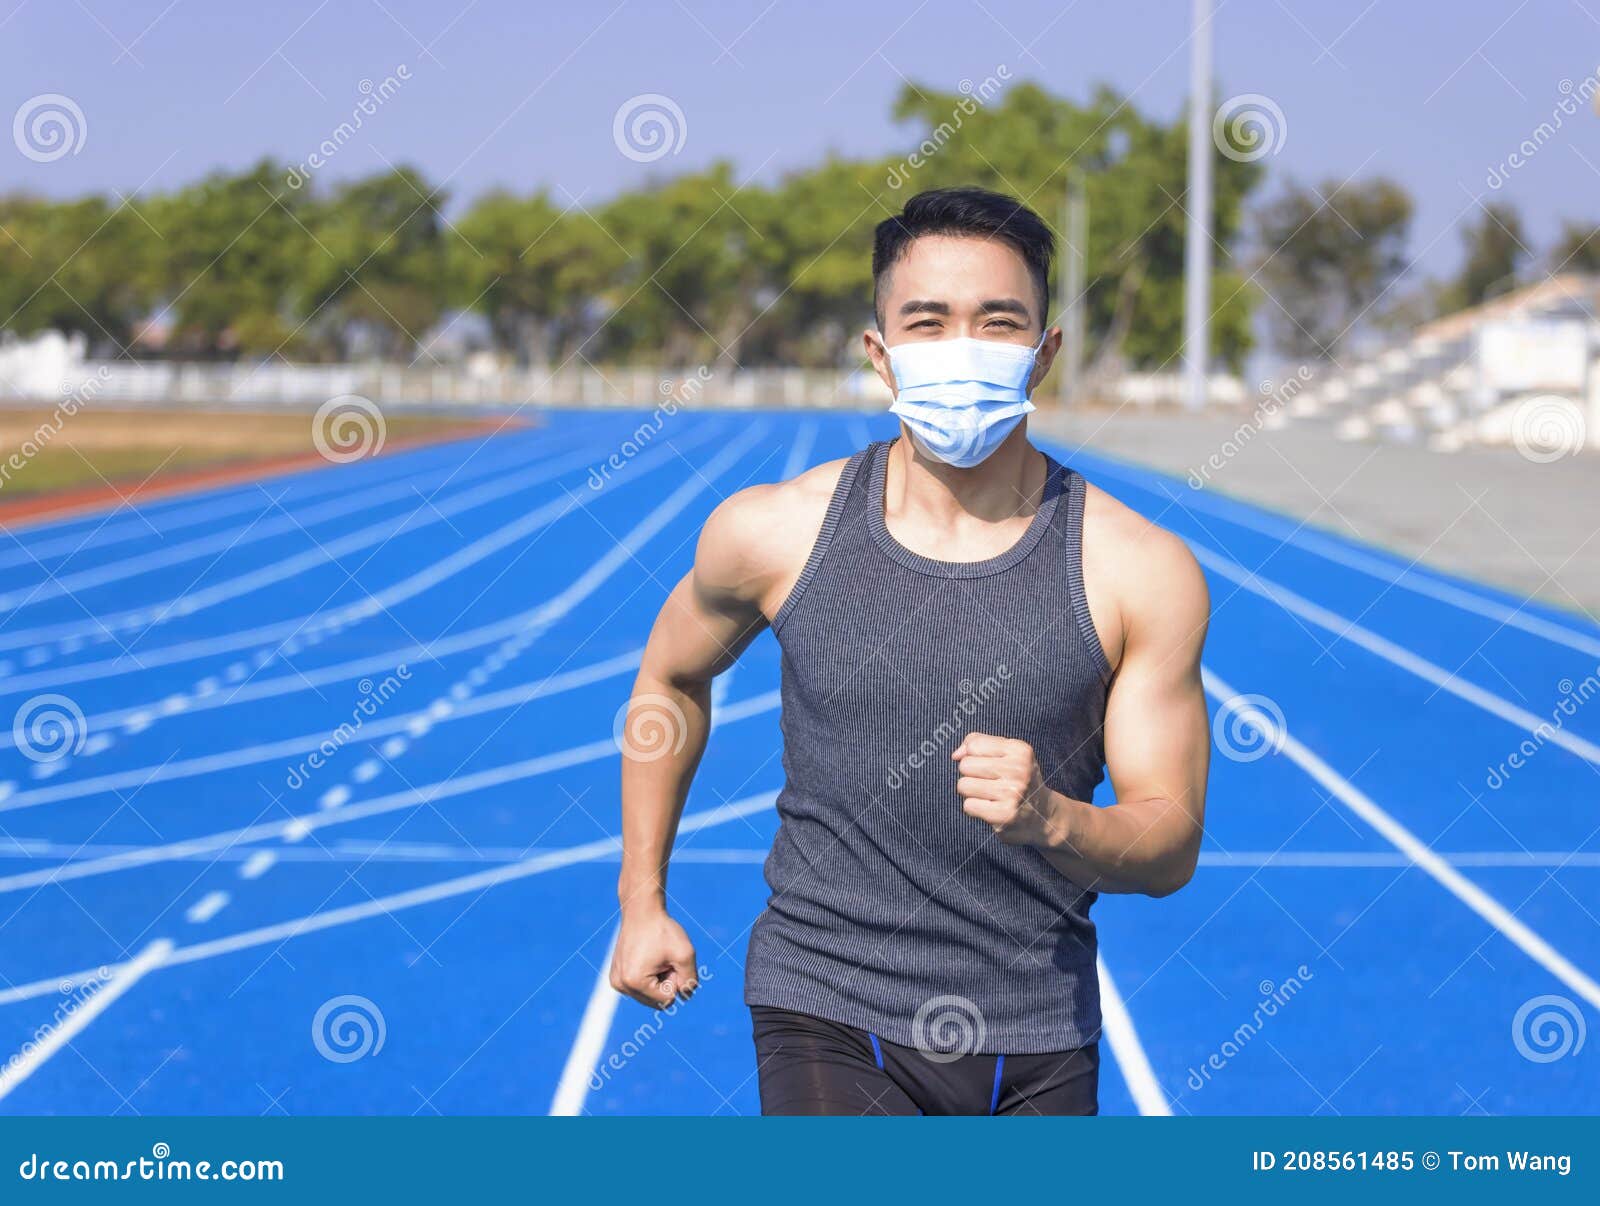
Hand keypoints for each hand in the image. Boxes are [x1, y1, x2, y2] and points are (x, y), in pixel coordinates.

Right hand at [610, 904, 698, 1008]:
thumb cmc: (663, 930)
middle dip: (666, 982)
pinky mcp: (616, 978)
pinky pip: (641, 989)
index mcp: (634, 982)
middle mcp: (621, 986)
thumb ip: (690, 980)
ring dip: (658, 980)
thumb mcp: (685, 953)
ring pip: (649, 996)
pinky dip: (649, 977)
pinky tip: (648, 958)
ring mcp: (616, 982)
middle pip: (656, 1001)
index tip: (669, 959)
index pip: (667, 1000)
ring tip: (656, 957)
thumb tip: (685, 997)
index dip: (675, 979)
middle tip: (664, 958)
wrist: (641, 911)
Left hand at [952, 732, 1062, 846]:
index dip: (974, 756)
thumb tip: (956, 754)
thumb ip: (979, 743)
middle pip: (965, 765)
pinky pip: (968, 806)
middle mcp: (1018, 770)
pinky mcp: (1004, 815)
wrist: (1043, 816)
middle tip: (989, 783)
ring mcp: (1012, 793)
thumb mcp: (1006, 754)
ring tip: (990, 795)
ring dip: (971, 793)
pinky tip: (991, 808)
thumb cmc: (1017, 780)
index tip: (990, 765)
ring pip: (963, 785)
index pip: (974, 745)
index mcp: (1019, 750)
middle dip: (971, 775)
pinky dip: (975, 809)